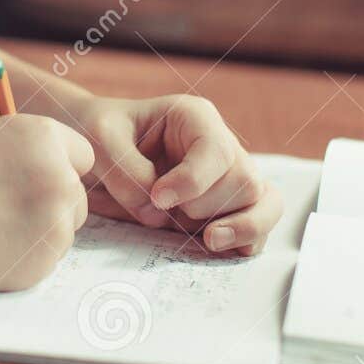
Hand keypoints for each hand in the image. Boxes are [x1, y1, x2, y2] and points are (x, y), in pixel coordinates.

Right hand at [0, 115, 93, 292]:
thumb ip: (20, 149)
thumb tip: (50, 160)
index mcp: (42, 137)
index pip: (82, 155)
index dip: (57, 165)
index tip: (33, 175)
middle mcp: (57, 179)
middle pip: (77, 195)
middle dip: (51, 201)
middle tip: (3, 205)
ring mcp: (51, 227)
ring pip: (63, 230)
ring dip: (38, 231)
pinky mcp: (37, 267)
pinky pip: (44, 260)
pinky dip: (22, 257)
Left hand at [77, 94, 283, 255]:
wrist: (100, 149)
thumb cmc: (102, 133)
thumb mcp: (100, 140)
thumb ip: (126, 173)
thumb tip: (159, 215)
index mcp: (195, 117)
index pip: (217, 150)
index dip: (193, 181)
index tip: (158, 198)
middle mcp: (221, 144)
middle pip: (244, 180)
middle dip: (206, 205)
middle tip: (168, 210)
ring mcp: (229, 175)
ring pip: (263, 202)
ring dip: (237, 226)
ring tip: (207, 241)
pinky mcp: (229, 204)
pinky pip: (260, 222)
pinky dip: (248, 240)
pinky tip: (218, 247)